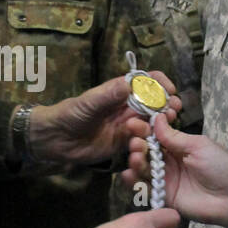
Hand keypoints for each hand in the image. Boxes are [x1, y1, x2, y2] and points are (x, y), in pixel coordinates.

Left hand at [30, 74, 179, 166]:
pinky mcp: (123, 144)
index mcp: (119, 91)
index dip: (160, 83)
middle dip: (166, 105)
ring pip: (151, 124)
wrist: (55, 139)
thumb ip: (108, 94)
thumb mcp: (88, 102)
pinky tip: (147, 145)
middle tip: (173, 111)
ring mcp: (126, 126)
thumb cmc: (70, 114)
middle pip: (154, 103)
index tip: (170, 90)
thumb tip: (130, 83)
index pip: (146, 82)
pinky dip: (147, 144)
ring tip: (164, 128)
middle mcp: (126, 107)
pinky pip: (141, 143)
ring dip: (160, 125)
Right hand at [123, 115, 227, 227]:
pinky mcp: (163, 196)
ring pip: (143, 168)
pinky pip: (145, 187)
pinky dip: (134, 181)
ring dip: (136, 161)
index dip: (144, 129)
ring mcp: (164, 179)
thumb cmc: (220, 167)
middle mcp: (168, 161)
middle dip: (138, 144)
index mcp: (177, 146)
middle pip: (146, 151)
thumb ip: (175, 137)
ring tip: (137, 157)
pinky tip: (128, 174)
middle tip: (136, 142)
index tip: (134, 123)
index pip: (155, 135)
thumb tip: (156, 118)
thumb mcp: (198, 146)